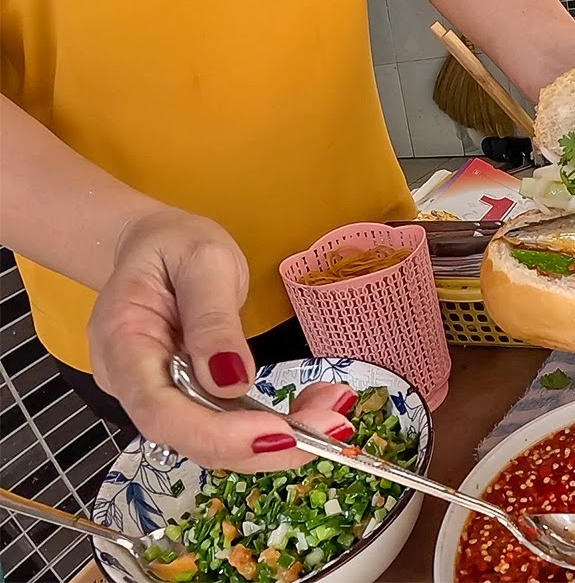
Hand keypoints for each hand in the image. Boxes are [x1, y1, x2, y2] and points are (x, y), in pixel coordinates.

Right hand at [87, 209, 355, 471]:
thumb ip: (214, 320)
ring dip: (278, 441)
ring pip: (213, 442)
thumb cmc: (176, 245)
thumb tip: (232, 381)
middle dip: (263, 446)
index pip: (161, 411)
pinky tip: (313, 412)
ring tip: (334, 417)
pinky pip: (225, 427)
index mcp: (123, 342)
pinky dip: (271, 428)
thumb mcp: (204, 262)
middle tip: (333, 429)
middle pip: (190, 439)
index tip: (280, 433)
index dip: (219, 433)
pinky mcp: (184, 401)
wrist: (157, 245)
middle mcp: (130, 383)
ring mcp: (156, 396)